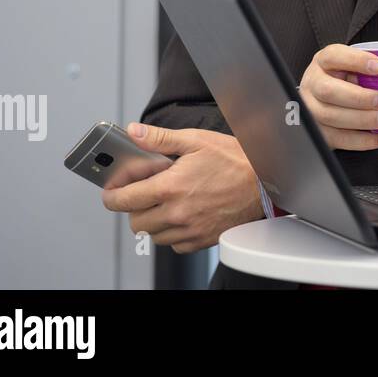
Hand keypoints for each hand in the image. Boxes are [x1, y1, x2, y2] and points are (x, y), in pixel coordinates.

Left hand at [100, 124, 263, 252]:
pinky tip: (182, 213)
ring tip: (167, 202)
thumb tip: (134, 133)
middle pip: (134, 222)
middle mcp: (176, 213)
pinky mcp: (200, 240)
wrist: (265, 182)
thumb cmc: (235, 160)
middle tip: (147, 192)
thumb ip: (159, 139)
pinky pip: (173, 243)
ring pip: (152, 235)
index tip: (113, 189)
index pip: (122, 200)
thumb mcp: (196, 141)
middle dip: (134, 207)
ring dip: (153, 220)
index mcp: (170, 187)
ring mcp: (188, 229)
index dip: (112, 194)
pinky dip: (171, 232)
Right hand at [298, 44, 377, 150]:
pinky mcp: (316, 131)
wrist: (321, 99)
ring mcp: (310, 108)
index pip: (334, 55)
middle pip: (328, 90)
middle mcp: (313, 82)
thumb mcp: (360, 67)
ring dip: (361, 120)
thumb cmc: (346, 79)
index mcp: (325, 61)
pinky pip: (335, 138)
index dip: (355, 60)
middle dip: (358, 97)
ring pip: (330, 116)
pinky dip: (360, 141)